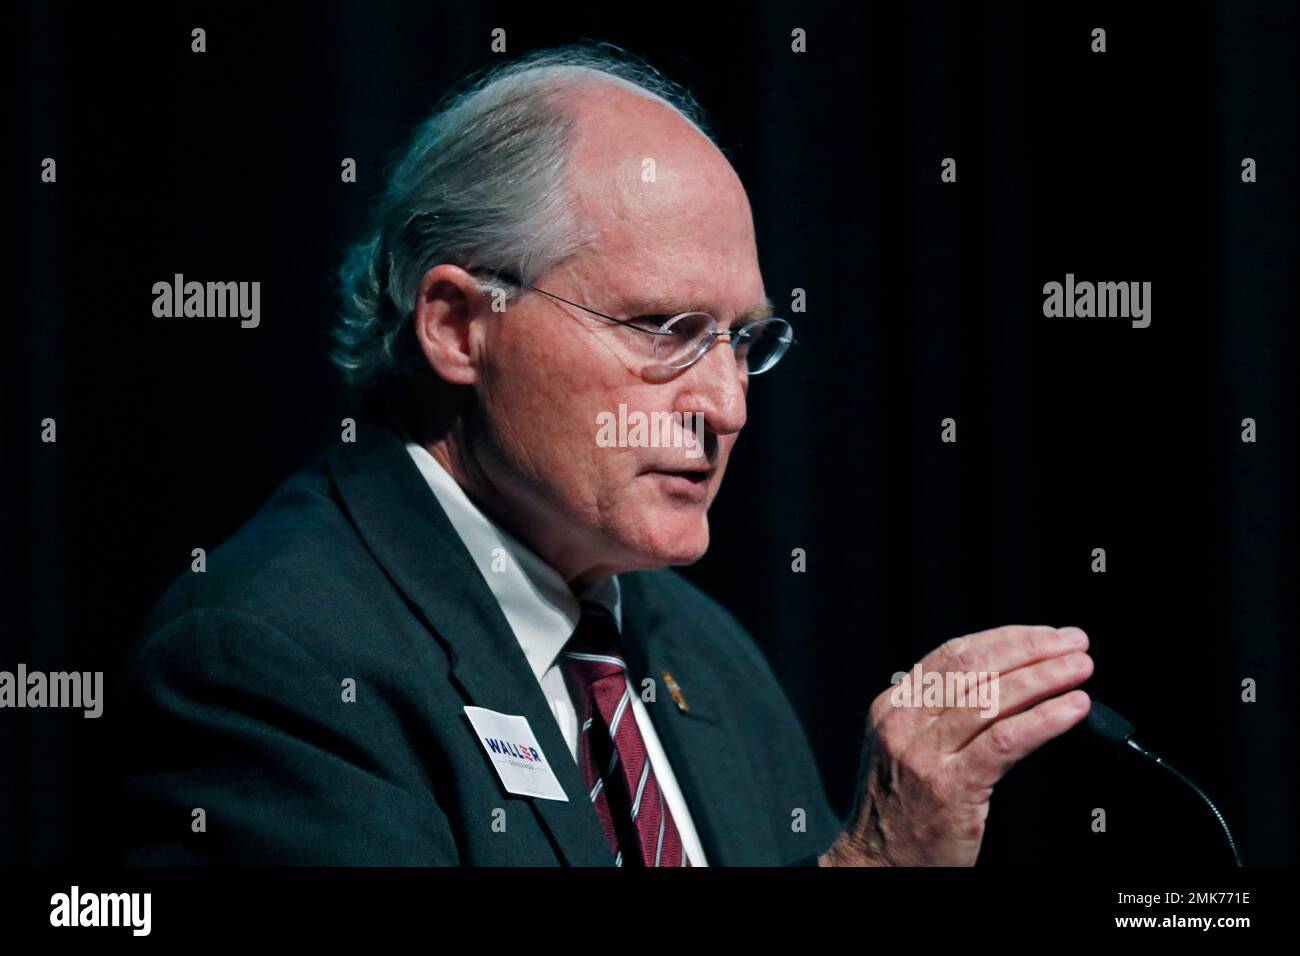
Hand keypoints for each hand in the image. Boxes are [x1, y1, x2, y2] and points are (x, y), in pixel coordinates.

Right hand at [820, 625, 1092, 866]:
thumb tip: (1004, 683)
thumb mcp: (904, 749)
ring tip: (1080, 669)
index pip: (954, 653)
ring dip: (1045, 677)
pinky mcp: (950, 787)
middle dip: (1031, 648)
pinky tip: (1071, 709)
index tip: (1045, 634)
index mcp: (893, 706)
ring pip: (992, 698)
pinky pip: (1005, 741)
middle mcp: (904, 723)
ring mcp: (924, 755)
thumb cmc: (899, 811)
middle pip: (975, 666)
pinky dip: (1045, 720)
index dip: (1007, 638)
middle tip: (1073, 642)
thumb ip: (938, 716)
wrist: (875, 864)